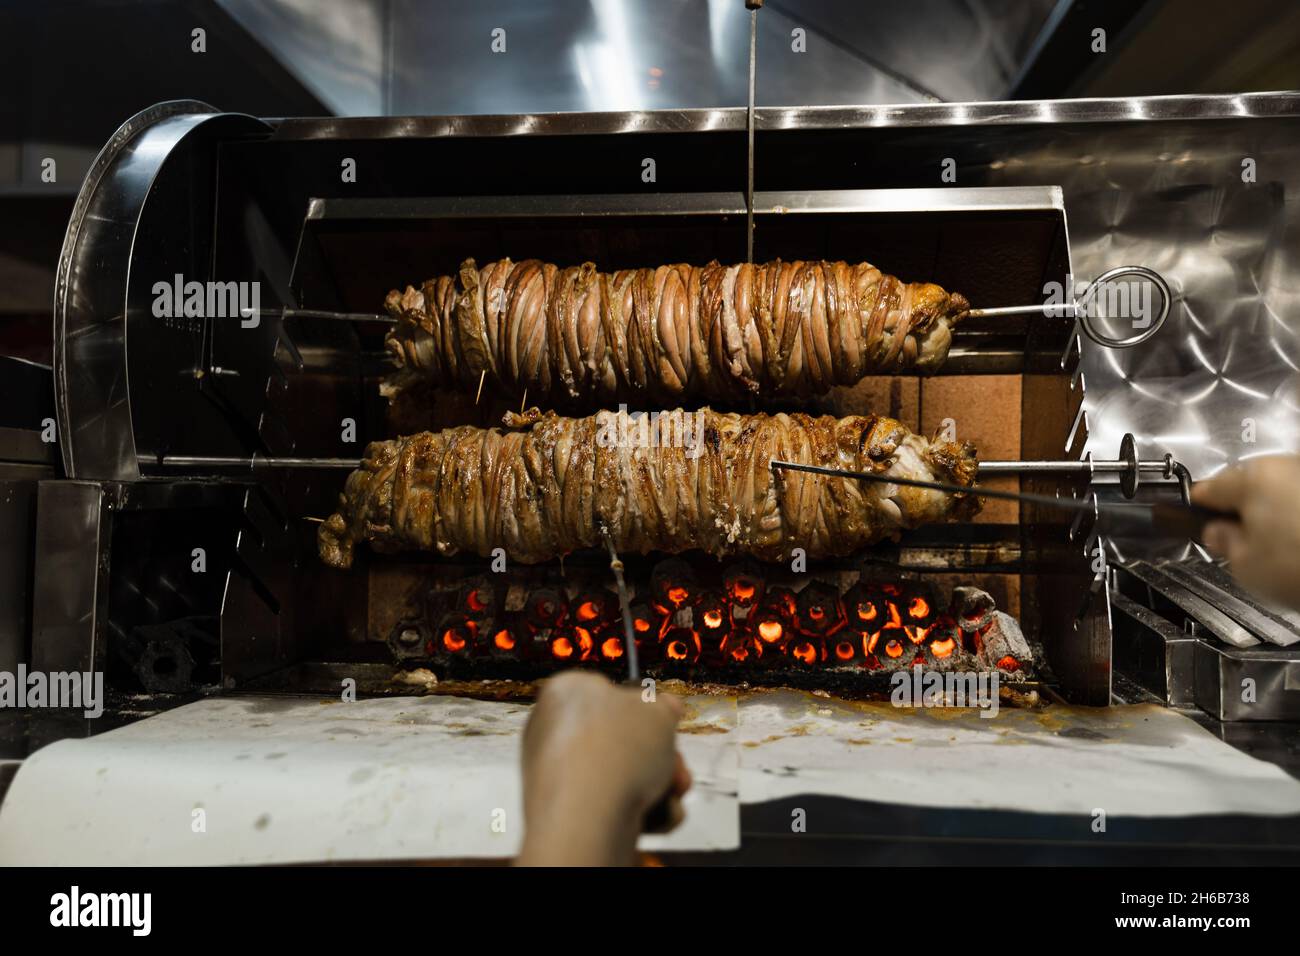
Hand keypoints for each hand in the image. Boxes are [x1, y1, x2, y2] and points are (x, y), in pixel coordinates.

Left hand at [516, 671, 690, 865]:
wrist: (586, 816)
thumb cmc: (617, 750)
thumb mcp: (657, 710)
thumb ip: (663, 706)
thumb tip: (665, 707)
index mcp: (565, 691)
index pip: (608, 690)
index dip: (643, 706)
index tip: (666, 718)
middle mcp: (553, 730)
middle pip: (621, 738)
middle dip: (659, 754)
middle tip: (676, 765)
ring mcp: (557, 773)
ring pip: (622, 774)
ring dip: (658, 784)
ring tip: (672, 791)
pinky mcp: (567, 812)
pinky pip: (613, 804)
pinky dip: (642, 811)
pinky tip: (656, 815)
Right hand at [1191, 454, 1299, 608]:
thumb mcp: (1244, 566)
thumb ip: (1222, 543)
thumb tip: (1219, 533)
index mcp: (1253, 477)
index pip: (1207, 488)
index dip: (1196, 509)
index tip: (1194, 519)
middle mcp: (1287, 466)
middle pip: (1248, 487)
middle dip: (1242, 513)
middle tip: (1243, 547)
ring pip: (1281, 492)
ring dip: (1276, 515)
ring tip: (1281, 552)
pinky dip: (1299, 519)